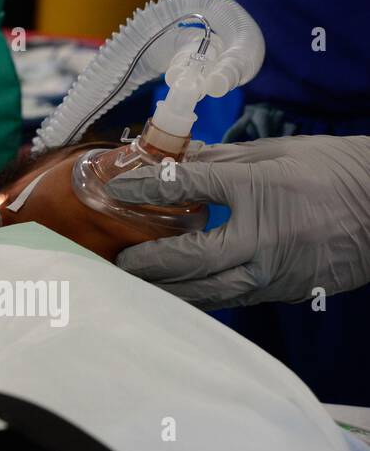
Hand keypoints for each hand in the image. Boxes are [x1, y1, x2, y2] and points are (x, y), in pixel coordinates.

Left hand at [108, 135, 369, 308]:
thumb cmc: (334, 171)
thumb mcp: (276, 152)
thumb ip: (223, 158)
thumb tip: (180, 156)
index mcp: (259, 190)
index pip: (188, 188)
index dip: (147, 187)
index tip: (116, 189)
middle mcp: (264, 238)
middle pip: (191, 258)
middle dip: (149, 262)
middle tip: (118, 261)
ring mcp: (276, 271)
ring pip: (210, 291)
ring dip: (169, 290)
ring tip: (137, 286)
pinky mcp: (286, 290)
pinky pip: (234, 298)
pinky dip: (202, 296)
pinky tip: (179, 293)